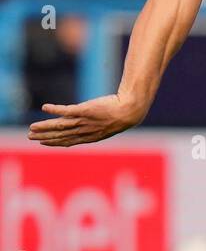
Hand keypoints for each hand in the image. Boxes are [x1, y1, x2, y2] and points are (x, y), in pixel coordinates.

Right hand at [28, 94, 145, 147]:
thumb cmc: (121, 117)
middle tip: (30, 136)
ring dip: (44, 127)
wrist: (129, 111)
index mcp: (89, 137)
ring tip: (32, 127)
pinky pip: (66, 111)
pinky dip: (55, 110)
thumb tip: (91, 129)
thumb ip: (95, 130)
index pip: (68, 141)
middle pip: (60, 135)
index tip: (43, 143)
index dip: (54, 143)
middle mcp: (84, 131)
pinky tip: (45, 108)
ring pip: (60, 126)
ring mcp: (83, 121)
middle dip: (44, 136)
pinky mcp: (84, 110)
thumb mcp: (107, 126)